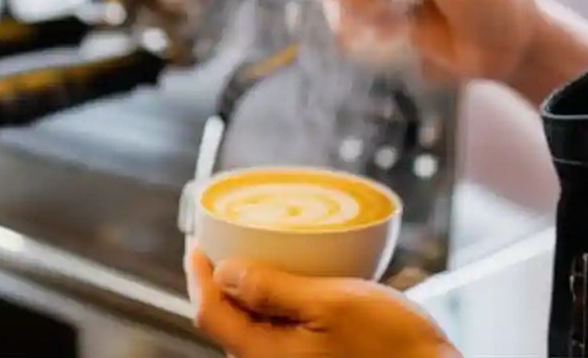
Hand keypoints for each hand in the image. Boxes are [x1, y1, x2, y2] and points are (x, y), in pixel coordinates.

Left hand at [185, 249, 459, 357]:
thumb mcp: (331, 304)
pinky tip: (297, 284)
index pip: (209, 312)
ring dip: (252, 292)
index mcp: (266, 355)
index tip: (196, 243)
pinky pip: (279, 332)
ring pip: (253, 326)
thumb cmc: (392, 347)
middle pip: (228, 319)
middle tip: (226, 241)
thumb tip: (225, 271)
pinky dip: (277, 304)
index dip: (198, 275)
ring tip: (262, 256)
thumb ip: (274, 289)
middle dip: (223, 280)